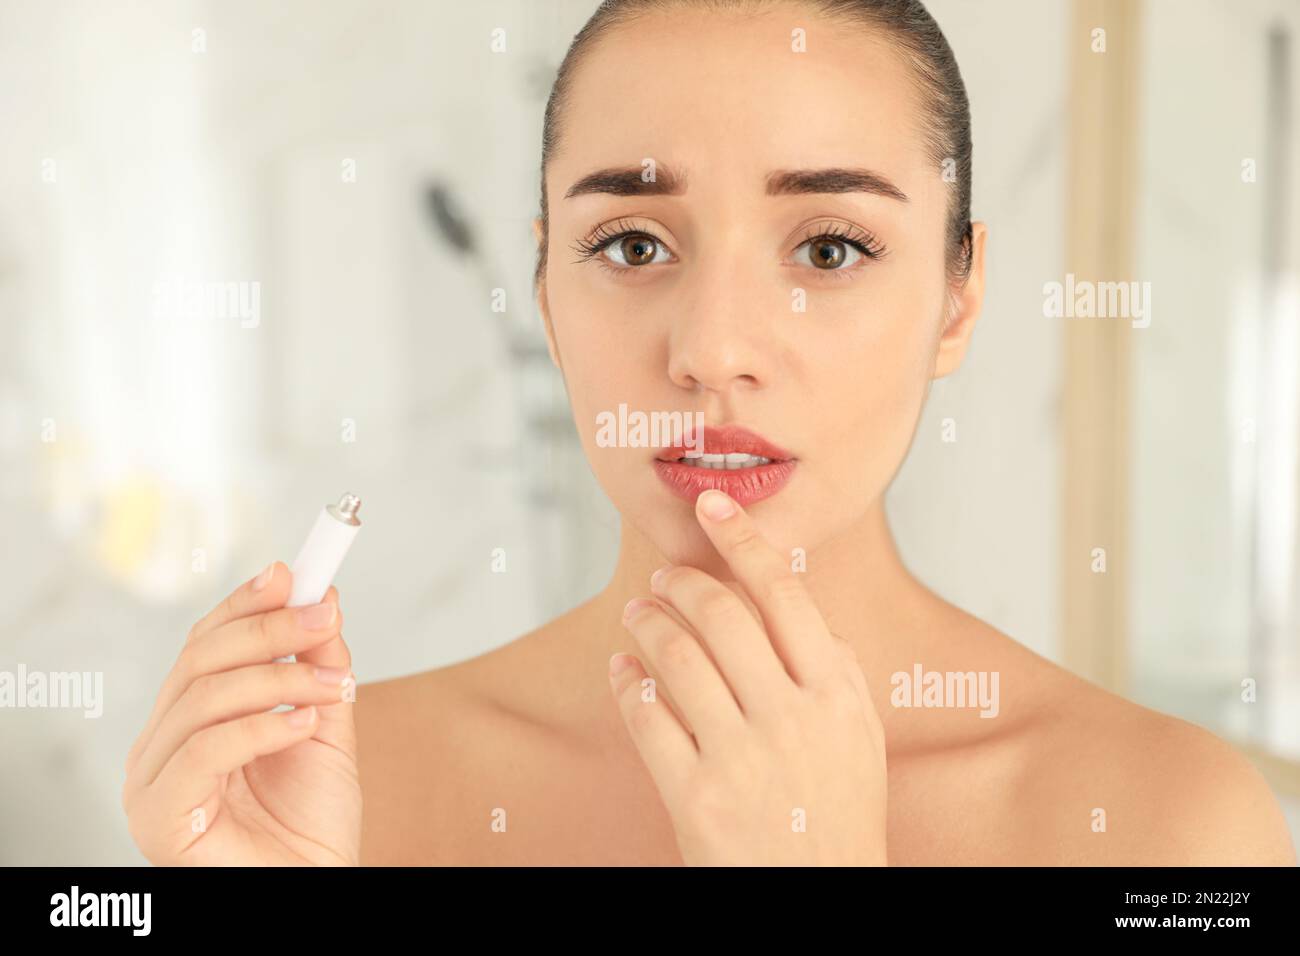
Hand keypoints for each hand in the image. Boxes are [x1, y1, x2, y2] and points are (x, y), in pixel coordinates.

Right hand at [123, 562, 361, 864]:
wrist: (316, 885)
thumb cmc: (312, 820)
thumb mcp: (325, 723)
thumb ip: (319, 664)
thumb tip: (322, 596)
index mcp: (190, 719)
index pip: (205, 643)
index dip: (245, 603)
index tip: (294, 572)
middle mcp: (162, 745)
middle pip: (200, 660)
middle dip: (269, 629)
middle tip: (325, 616)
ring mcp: (152, 781)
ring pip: (204, 697)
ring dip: (281, 679)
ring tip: (335, 689)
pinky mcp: (159, 817)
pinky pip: (205, 750)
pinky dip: (262, 726)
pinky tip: (306, 724)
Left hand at [610, 489, 886, 865]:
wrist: (820, 903)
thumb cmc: (838, 819)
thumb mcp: (861, 742)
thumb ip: (841, 674)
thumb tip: (811, 617)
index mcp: (836, 694)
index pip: (785, 593)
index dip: (743, 539)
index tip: (710, 505)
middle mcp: (791, 717)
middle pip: (721, 614)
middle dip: (679, 581)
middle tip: (662, 577)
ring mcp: (741, 757)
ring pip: (676, 657)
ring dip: (646, 622)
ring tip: (636, 613)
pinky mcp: (695, 797)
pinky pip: (647, 717)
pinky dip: (627, 682)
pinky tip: (622, 670)